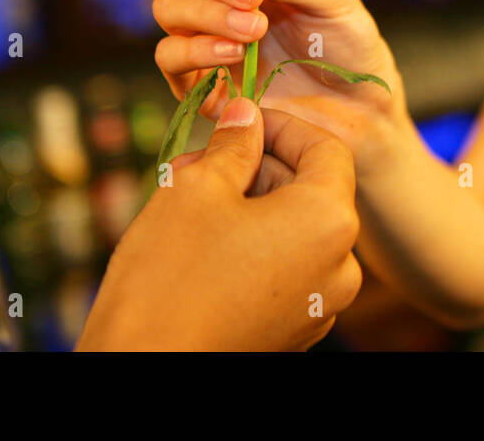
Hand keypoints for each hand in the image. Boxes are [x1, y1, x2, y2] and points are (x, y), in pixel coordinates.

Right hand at [75, 98, 361, 350]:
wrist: (144, 368)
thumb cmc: (169, 278)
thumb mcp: (197, 187)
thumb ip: (234, 143)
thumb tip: (247, 113)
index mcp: (329, 221)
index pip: (327, 149)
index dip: (283, 126)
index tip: (241, 121)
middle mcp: (340, 265)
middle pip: (310, 190)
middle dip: (257, 167)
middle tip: (201, 160)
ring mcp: (321, 304)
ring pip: (293, 230)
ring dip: (249, 205)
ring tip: (190, 198)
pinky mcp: (295, 330)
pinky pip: (285, 269)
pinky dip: (253, 246)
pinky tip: (202, 242)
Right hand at [151, 0, 415, 172]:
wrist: (357, 110)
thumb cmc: (348, 47)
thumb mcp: (335, 2)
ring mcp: (203, 37)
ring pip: (167, 6)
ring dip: (207, 12)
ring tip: (256, 30)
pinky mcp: (198, 82)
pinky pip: (169, 57)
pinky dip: (196, 49)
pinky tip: (234, 55)